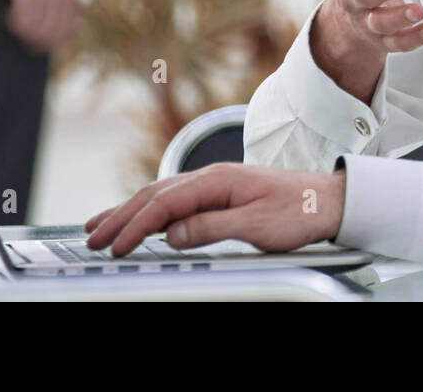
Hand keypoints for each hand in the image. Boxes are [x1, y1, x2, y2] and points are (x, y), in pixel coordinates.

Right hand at [0, 0, 80, 52]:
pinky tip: (7, 15)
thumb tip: (62, 12)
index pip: (73, 28)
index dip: (59, 40)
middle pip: (54, 33)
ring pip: (38, 30)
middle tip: (26, 43)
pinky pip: (23, 21)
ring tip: (14, 24)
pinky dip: (15, 22)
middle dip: (40, 42)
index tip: (44, 43)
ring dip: (24, 31)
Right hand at [84, 164, 345, 256]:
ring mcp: (216, 182)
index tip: (116, 246)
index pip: (165, 202)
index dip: (136, 225)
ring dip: (129, 211)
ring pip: (161, 194)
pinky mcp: (221, 192)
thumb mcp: (257, 225)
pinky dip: (150, 209)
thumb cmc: (300, 210)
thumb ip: (212, 227)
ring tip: (100, 226)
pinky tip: (139, 219)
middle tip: (92, 239)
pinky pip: (176, 199)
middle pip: (155, 194)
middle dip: (120, 217)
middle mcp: (213, 176)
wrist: (330, 199)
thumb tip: (172, 234)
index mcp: (219, 180)